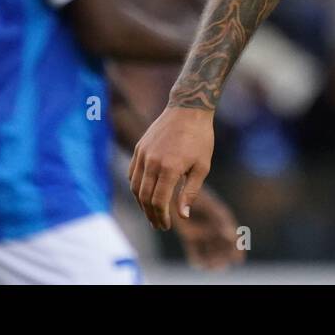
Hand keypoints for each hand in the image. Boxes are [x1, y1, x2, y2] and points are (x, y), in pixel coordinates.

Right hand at [128, 105, 213, 230]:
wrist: (188, 109)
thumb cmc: (200, 138)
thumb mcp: (202, 166)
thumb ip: (190, 192)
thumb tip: (182, 215)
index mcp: (170, 168)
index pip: (159, 201)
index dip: (162, 217)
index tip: (167, 225)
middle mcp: (152, 162)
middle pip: (145, 197)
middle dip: (151, 215)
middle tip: (159, 225)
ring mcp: (143, 154)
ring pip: (136, 187)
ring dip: (142, 204)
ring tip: (152, 213)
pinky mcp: (139, 148)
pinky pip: (133, 174)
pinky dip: (137, 188)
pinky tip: (144, 195)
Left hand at [173, 189, 245, 270]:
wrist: (179, 191)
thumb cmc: (198, 198)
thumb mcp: (213, 210)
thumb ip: (223, 223)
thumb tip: (232, 236)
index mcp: (222, 218)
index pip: (232, 236)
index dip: (237, 248)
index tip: (239, 259)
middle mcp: (213, 226)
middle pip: (222, 246)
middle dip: (224, 257)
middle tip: (223, 266)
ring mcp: (202, 232)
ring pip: (209, 250)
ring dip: (211, 260)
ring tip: (212, 268)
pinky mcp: (189, 236)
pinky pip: (194, 250)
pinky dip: (196, 258)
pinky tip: (197, 265)